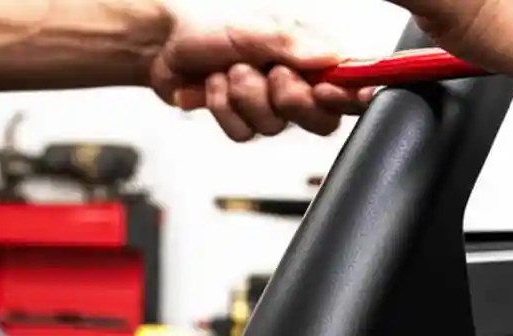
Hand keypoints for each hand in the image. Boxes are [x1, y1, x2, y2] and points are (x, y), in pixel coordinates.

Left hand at [149, 9, 372, 140]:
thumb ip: (293, 45)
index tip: (330, 92)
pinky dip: (223, 107)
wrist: (162, 42)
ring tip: (229, 70)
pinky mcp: (243, 121)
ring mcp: (269, 106)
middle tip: (272, 73)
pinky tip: (213, 86)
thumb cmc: (209, 24)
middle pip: (320, 120)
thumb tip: (331, 58)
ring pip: (275, 126)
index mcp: (310, 57)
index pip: (349, 85)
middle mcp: (296, 84)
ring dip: (245, 95)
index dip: (350, 96)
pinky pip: (243, 133)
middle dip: (290, 98)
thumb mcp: (255, 27)